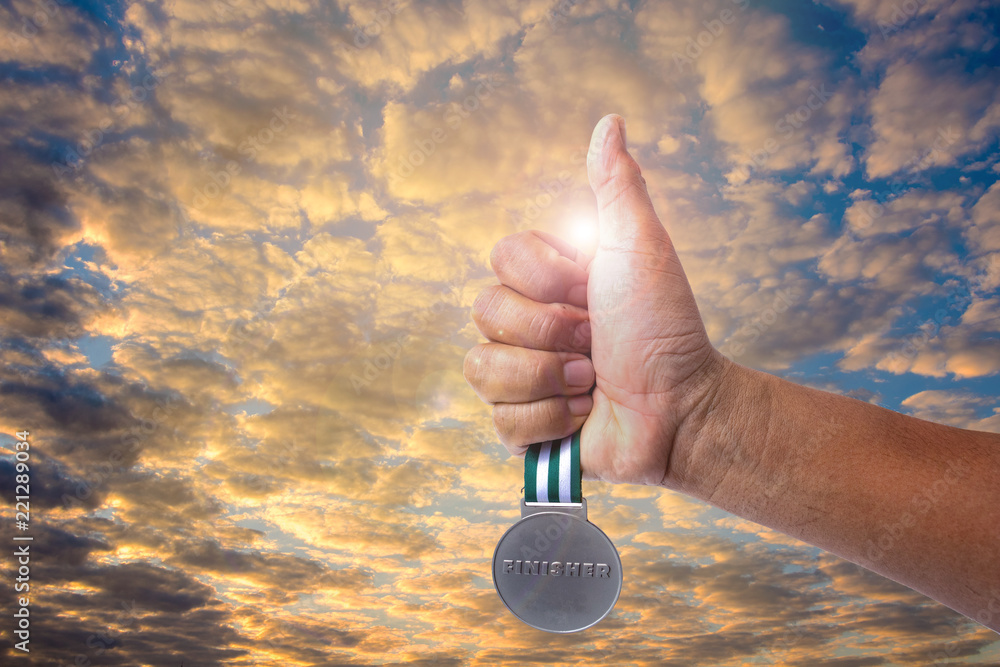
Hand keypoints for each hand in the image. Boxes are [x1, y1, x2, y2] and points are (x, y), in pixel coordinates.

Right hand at [464, 114, 726, 486]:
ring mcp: (521, 375)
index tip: (590, 289)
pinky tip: (581, 414)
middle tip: (594, 341)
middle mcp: (527, 323)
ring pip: (482, 367)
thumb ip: (617, 186)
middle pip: (485, 311)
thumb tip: (609, 122)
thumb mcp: (640, 248)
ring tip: (590, 382)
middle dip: (550, 332)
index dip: (544, 278)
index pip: (500, 258)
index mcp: (548, 279)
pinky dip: (549, 421)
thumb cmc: (664, 327)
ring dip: (547, 378)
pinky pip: (498, 420)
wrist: (681, 410)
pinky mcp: (521, 426)